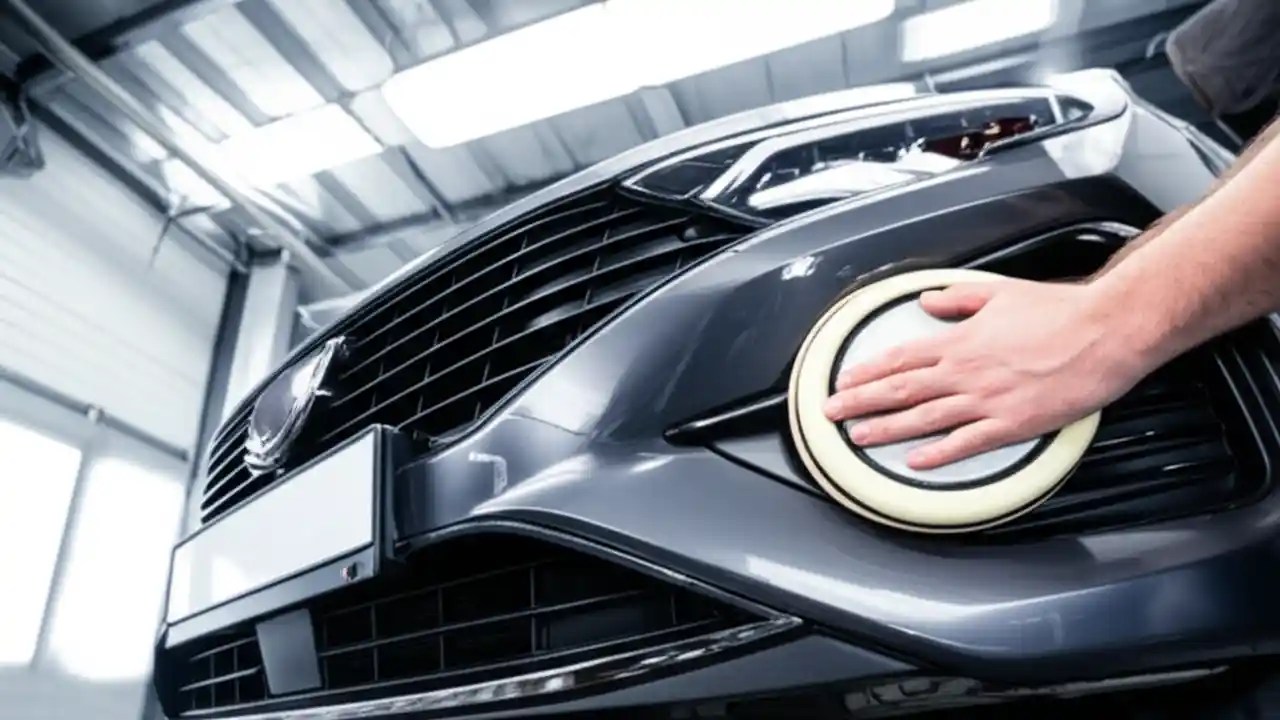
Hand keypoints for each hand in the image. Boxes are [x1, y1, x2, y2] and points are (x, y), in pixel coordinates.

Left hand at [822, 279, 1157, 468]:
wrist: (1106, 331)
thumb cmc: (1059, 310)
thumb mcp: (1000, 293)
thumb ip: (958, 300)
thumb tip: (926, 302)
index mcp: (961, 340)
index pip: (901, 358)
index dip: (868, 371)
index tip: (844, 380)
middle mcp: (967, 371)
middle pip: (901, 389)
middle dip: (860, 401)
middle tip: (830, 412)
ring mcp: (988, 400)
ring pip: (925, 419)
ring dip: (887, 429)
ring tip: (858, 437)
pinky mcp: (1013, 423)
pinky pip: (967, 442)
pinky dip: (938, 454)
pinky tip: (915, 462)